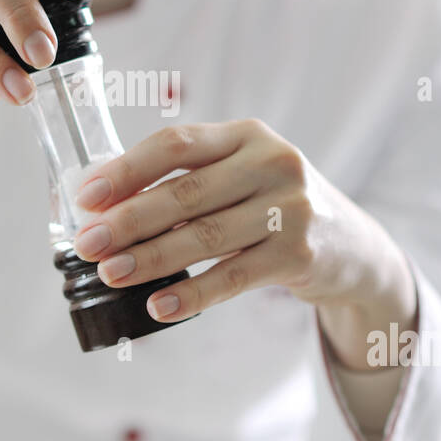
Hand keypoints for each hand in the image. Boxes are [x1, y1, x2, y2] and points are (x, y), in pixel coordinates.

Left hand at [72, 120, 416, 368]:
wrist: (354, 247)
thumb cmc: (277, 206)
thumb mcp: (243, 175)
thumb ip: (189, 181)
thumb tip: (106, 209)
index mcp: (247, 135)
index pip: (177, 143)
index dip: (127, 169)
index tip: (86, 195)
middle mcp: (273, 163)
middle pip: (186, 193)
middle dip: (128, 220)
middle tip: (88, 243)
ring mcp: (291, 209)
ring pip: (205, 237)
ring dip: (150, 258)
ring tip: (110, 274)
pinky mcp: (299, 254)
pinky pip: (233, 277)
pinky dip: (192, 294)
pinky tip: (158, 305)